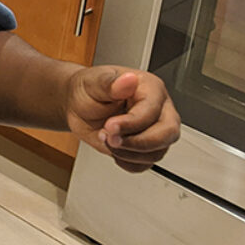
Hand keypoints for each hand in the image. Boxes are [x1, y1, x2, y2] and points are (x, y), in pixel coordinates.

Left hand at [65, 66, 180, 171]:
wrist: (78, 105)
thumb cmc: (88, 90)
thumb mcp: (93, 82)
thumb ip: (110, 83)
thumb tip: (128, 80)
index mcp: (150, 88)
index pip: (152, 111)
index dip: (132, 123)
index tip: (110, 126)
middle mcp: (158, 109)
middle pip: (167, 134)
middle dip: (136, 142)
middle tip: (110, 139)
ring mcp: (155, 130)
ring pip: (157, 152)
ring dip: (128, 153)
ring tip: (107, 139)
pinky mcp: (146, 147)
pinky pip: (146, 164)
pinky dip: (128, 163)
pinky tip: (114, 150)